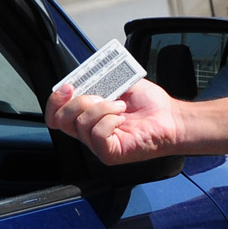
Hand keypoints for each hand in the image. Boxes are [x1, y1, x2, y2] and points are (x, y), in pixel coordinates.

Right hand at [46, 78, 185, 164]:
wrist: (171, 117)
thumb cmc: (150, 104)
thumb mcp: (121, 84)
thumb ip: (100, 80)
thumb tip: (84, 75)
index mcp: (87, 115)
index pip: (56, 114)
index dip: (56, 100)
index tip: (69, 86)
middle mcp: (88, 131)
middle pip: (61, 120)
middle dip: (78, 102)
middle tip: (100, 95)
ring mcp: (97, 144)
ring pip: (81, 124)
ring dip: (102, 108)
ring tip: (120, 106)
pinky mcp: (109, 153)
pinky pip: (97, 134)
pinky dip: (110, 121)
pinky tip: (122, 119)